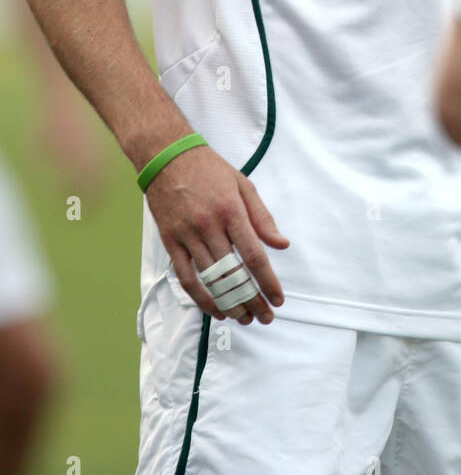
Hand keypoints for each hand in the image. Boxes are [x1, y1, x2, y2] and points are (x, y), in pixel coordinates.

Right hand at [144, 144, 288, 324]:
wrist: (166, 156)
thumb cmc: (209, 169)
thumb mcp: (243, 185)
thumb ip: (263, 217)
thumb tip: (281, 244)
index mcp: (231, 210)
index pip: (254, 256)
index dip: (268, 282)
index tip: (278, 299)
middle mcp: (209, 225)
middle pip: (233, 274)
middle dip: (252, 300)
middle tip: (265, 317)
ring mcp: (187, 235)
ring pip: (210, 280)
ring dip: (229, 304)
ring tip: (244, 318)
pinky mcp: (170, 241)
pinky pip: (186, 277)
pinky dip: (201, 298)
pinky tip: (215, 309)